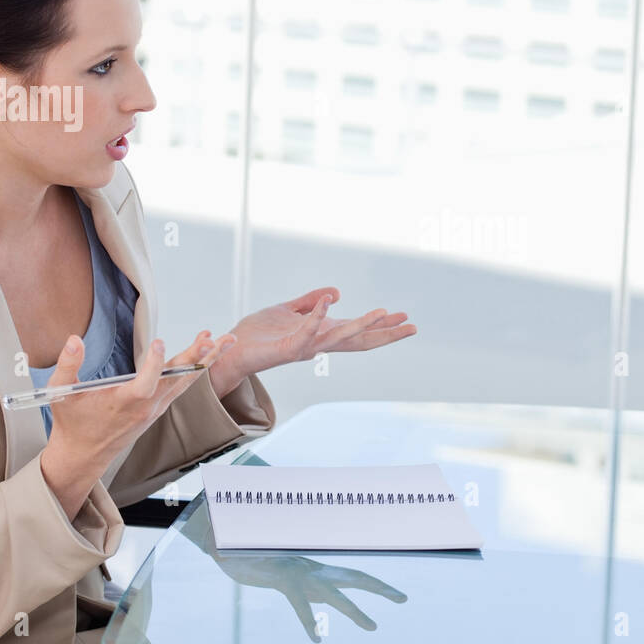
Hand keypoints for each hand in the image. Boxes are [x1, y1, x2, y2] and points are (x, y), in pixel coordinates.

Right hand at [41, 330, 234, 516]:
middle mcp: (146, 406)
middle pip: (176, 379)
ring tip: (225, 341)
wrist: (83, 454)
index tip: (158, 342)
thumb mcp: (62, 393)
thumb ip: (68, 365)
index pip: (146, 383)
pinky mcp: (158, 408)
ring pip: (185, 381)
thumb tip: (73, 339)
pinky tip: (208, 355)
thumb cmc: (74, 423)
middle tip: (212, 338)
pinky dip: (196, 369)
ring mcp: (155, 408)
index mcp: (124, 403)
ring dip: (205, 360)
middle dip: (195, 357)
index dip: (154, 363)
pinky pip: (182, 386)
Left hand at [210, 287, 417, 390]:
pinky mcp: (288, 348)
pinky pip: (307, 331)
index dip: (380, 324)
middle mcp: (318, 343)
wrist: (230, 350)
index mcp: (321, 334)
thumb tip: (336, 293)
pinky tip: (329, 301)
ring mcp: (306, 348)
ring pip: (340, 337)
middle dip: (386, 333)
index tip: (403, 316)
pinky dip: (317, 316)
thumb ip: (310, 300)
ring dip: (363, 324)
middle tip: (412, 326)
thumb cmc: (257, 333)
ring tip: (384, 312)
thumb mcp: (288, 309)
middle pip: (359, 339)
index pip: (357, 329)